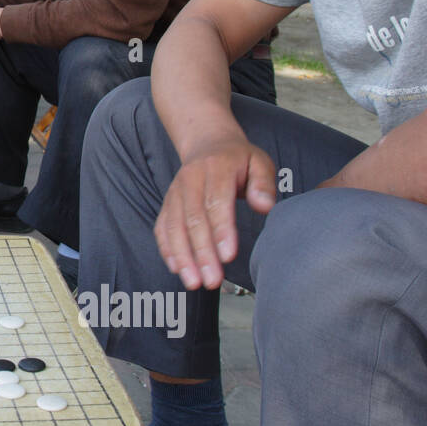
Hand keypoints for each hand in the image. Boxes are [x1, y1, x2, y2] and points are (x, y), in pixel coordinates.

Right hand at [153, 136, 276, 290]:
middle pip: (193, 219)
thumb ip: (264, 184)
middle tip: (212, 280)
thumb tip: (264, 206)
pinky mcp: (167, 203)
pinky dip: (167, 248)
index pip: (217, 202)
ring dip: (182, 256)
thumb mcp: (259, 162)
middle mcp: (190, 179)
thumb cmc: (238, 158)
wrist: (207, 143)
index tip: (228, 256)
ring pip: (174, 226)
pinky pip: (162, 227)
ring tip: (194, 282)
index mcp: (216, 168)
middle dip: (201, 252)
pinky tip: (177, 269)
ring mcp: (175, 192)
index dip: (221, 230)